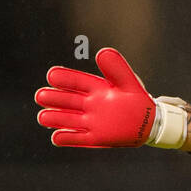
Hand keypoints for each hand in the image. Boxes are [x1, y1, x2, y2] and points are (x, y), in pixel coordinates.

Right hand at [35, 48, 156, 147]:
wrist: (150, 123)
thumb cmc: (138, 99)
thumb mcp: (128, 82)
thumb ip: (116, 68)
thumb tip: (102, 52)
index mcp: (95, 88)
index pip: (76, 81)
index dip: (64, 78)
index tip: (52, 75)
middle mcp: (89, 104)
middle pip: (66, 101)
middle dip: (53, 99)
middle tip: (41, 96)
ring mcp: (91, 121)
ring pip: (67, 119)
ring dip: (54, 118)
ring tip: (43, 117)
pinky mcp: (95, 138)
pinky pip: (78, 138)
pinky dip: (67, 137)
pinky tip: (56, 137)